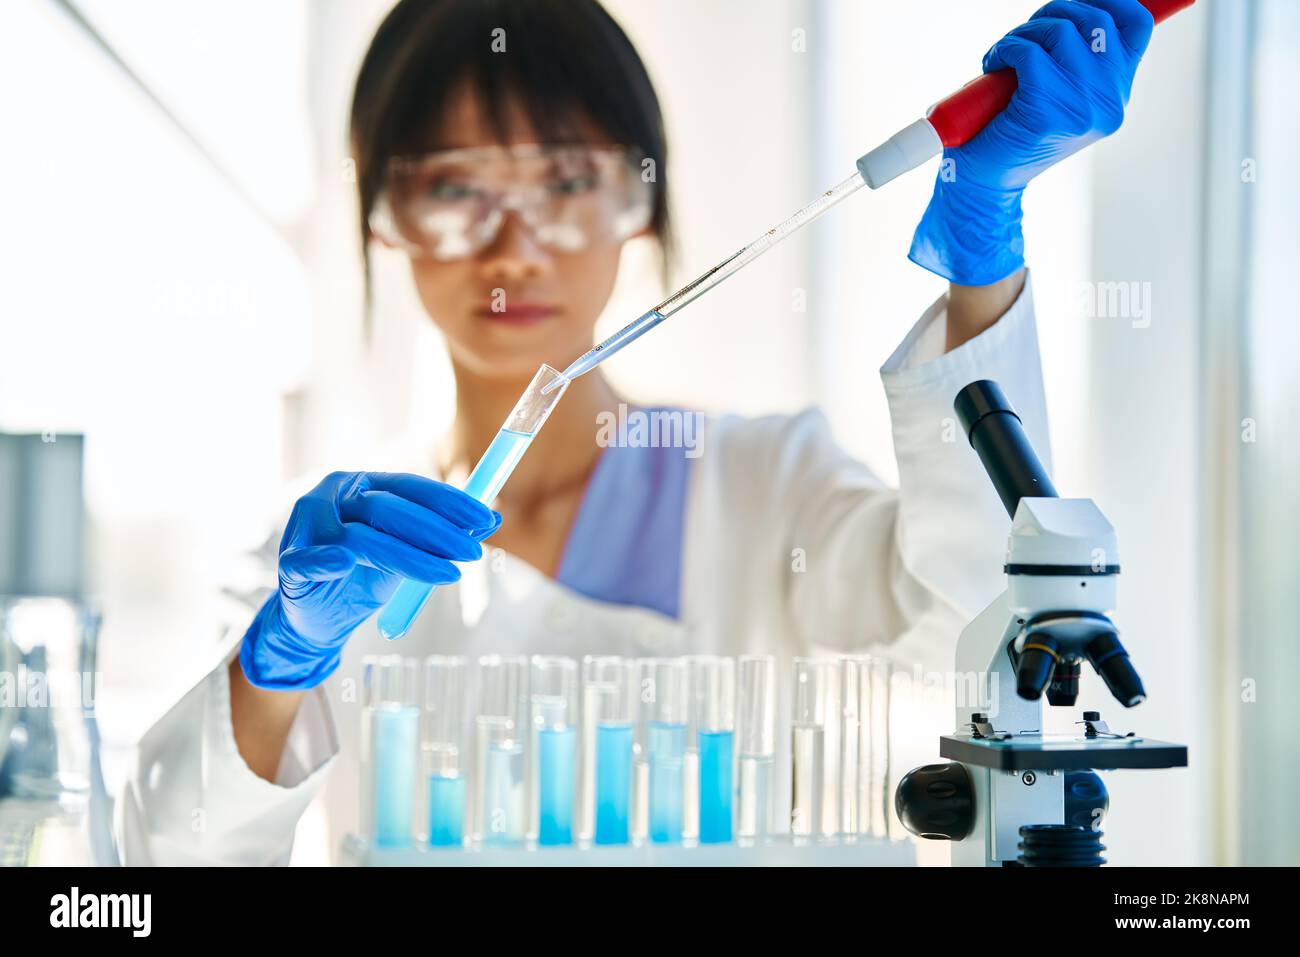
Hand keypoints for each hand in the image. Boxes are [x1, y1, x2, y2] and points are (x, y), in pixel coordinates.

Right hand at [239, 471, 500, 689]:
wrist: (318, 618)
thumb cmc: (362, 576)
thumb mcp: (406, 553)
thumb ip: (436, 535)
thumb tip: (491, 519)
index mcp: (363, 487)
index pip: (410, 487)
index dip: (450, 502)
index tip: (486, 519)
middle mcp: (334, 497)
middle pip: (389, 508)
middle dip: (437, 530)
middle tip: (473, 551)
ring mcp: (308, 528)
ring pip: (361, 537)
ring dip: (408, 556)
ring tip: (448, 574)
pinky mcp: (291, 564)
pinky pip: (309, 560)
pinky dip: (326, 560)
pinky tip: (346, 562)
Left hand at [910, 0, 1155, 285]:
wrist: (983, 183)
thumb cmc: (1013, 130)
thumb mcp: (1058, 90)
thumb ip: (1080, 57)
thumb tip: (1087, 5)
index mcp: (1118, 94)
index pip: (1135, 25)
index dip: (1109, 0)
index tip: (1072, 5)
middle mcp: (1109, 103)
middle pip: (1096, 19)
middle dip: (1053, 13)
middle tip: (1024, 36)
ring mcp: (1083, 110)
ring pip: (1061, 31)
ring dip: (1025, 32)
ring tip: (1005, 53)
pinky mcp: (1049, 113)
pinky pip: (1029, 54)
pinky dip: (1006, 48)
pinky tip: (992, 64)